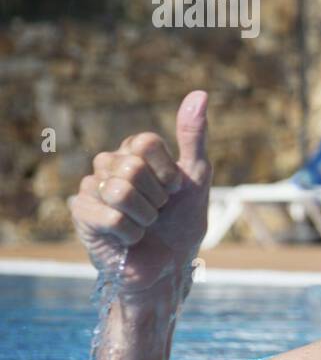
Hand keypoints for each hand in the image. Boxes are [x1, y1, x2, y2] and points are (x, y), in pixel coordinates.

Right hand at [70, 91, 210, 297]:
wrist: (168, 266)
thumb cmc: (181, 222)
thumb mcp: (197, 176)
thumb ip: (194, 136)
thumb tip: (200, 93)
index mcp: (134, 151)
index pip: (146, 142)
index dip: (168, 172)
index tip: (174, 190)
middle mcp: (108, 164)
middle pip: (132, 165)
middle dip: (156, 196)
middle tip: (158, 210)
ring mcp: (90, 188)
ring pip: (120, 190)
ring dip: (145, 216)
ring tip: (144, 224)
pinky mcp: (81, 215)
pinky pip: (112, 217)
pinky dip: (132, 233)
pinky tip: (130, 238)